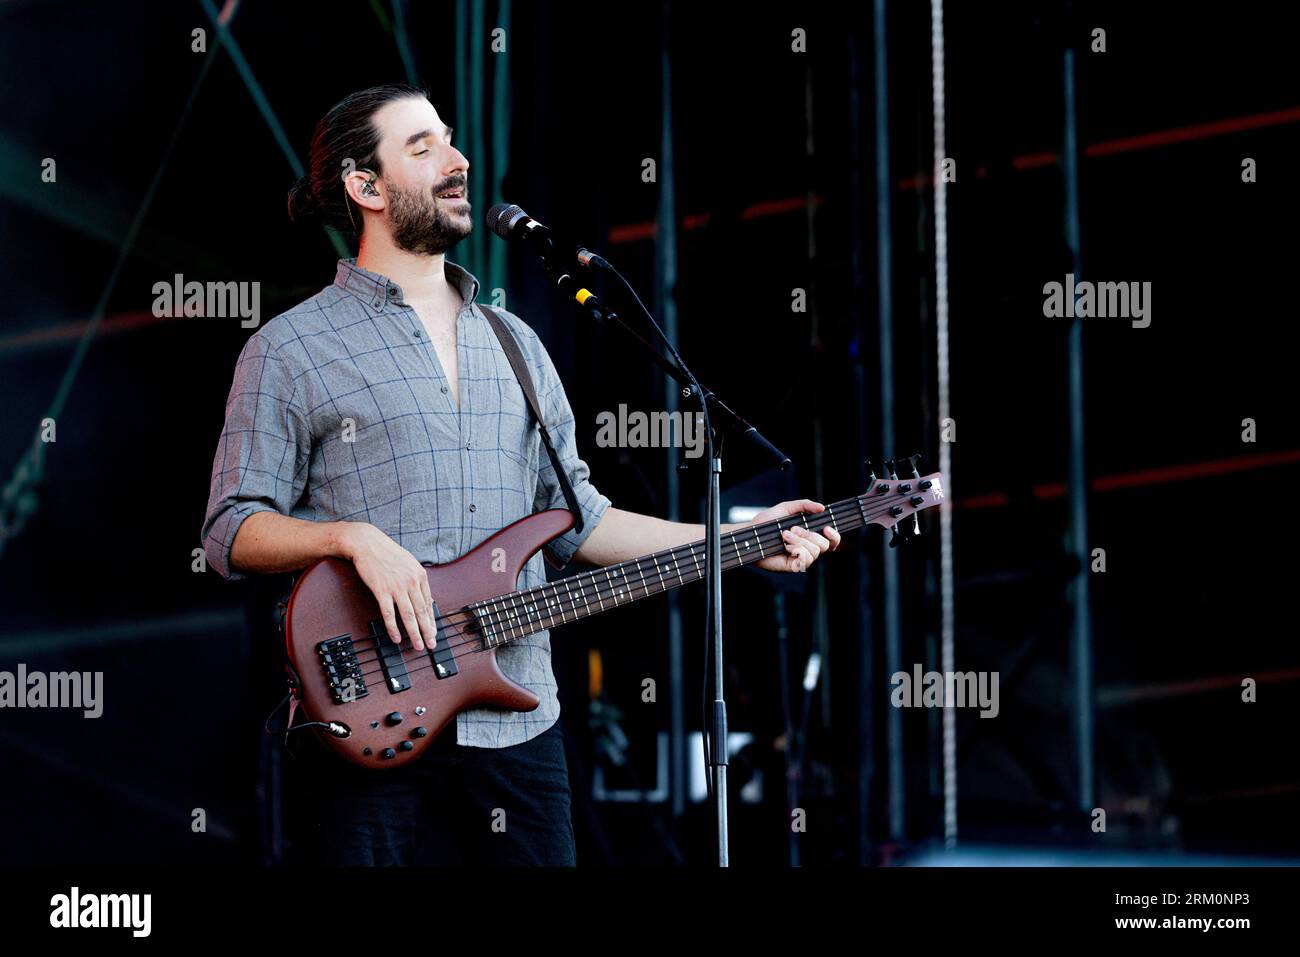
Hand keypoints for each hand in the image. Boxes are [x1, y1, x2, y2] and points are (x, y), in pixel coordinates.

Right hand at [338, 522, 437, 649]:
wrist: (367, 543)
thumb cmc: (387, 552)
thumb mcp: (409, 563)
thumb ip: (417, 580)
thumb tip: (424, 597)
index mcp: (420, 575)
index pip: (428, 603)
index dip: (431, 620)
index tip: (433, 631)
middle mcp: (411, 581)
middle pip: (422, 611)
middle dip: (427, 631)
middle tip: (431, 644)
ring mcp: (396, 586)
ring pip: (409, 615)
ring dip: (414, 633)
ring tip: (418, 646)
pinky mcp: (381, 590)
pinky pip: (389, 614)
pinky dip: (393, 628)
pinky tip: (396, 638)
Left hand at [748, 499, 840, 572]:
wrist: (752, 535)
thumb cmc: (767, 523)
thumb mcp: (786, 508)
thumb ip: (804, 505)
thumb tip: (822, 507)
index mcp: (809, 536)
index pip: (831, 540)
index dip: (834, 536)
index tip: (827, 528)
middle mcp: (808, 548)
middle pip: (825, 545)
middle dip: (809, 535)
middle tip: (793, 529)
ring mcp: (801, 558)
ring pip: (815, 552)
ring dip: (799, 541)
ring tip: (784, 536)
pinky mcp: (794, 566)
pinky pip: (805, 560)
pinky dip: (796, 550)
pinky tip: (785, 547)